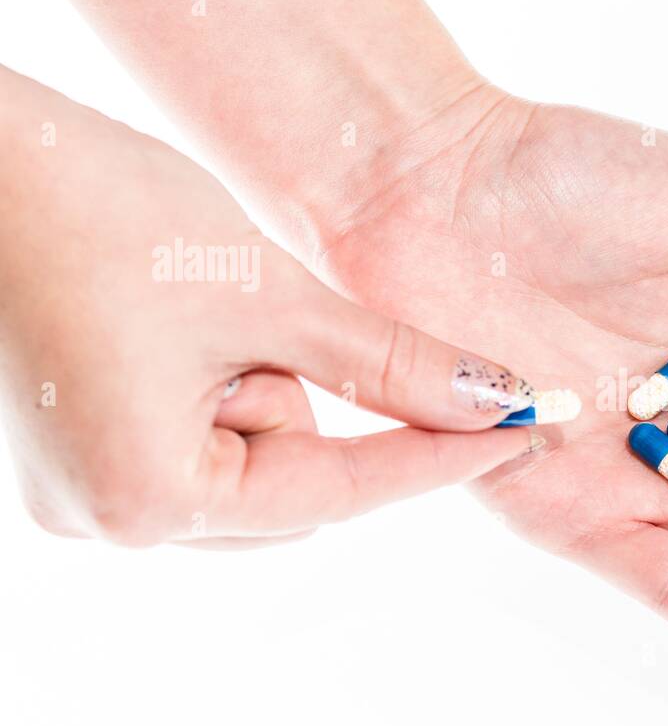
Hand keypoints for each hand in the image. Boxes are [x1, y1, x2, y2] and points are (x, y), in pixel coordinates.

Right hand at [0, 70, 539, 548]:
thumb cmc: (89, 209)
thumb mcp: (266, 293)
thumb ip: (389, 362)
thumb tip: (495, 401)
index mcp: (148, 495)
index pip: (344, 492)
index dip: (445, 457)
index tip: (526, 436)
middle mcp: (110, 517)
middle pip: (296, 490)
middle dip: (327, 413)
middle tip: (309, 328)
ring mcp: (88, 491)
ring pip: (256, 467)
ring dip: (273, 394)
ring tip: (212, 308)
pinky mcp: (84, 453)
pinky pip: (204, 445)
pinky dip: (233, 392)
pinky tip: (196, 326)